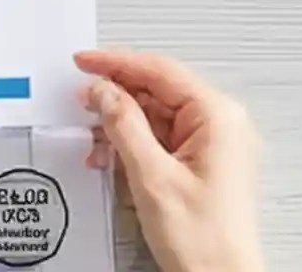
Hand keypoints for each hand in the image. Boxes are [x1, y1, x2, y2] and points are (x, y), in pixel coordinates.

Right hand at [75, 50, 263, 271]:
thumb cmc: (205, 240)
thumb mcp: (152, 176)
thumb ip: (124, 125)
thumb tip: (103, 90)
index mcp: (218, 116)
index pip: (160, 71)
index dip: (117, 62)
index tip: (84, 61)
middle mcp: (220, 124)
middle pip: (158, 90)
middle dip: (116, 94)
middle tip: (81, 97)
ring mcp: (211, 143)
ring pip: (155, 114)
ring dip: (120, 122)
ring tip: (91, 133)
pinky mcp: (200, 162)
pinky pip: (161, 137)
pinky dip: (132, 142)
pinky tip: (108, 153)